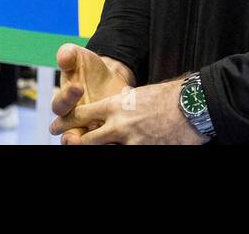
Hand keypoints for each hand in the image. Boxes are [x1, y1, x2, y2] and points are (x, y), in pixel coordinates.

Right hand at [51, 44, 132, 143]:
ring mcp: (90, 129)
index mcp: (64, 102)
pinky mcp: (106, 133)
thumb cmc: (89, 67)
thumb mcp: (78, 56)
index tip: (79, 86)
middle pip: (66, 135)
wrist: (110, 77)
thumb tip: (64, 58)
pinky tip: (117, 140)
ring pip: (85, 144)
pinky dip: (110, 143)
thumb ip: (68, 54)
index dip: (67, 97)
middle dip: (70, 137)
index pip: (59, 105)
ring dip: (90, 144)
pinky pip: (104, 143)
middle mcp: (73, 121)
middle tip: (77, 135)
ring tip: (101, 139)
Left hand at [51, 75, 205, 144]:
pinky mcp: (144, 151)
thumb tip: (114, 112)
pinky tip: (122, 148)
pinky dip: (120, 151)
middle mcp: (118, 125)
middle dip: (76, 142)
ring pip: (102, 150)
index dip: (66, 122)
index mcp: (115, 106)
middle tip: (67, 143)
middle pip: (86, 139)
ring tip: (89, 145)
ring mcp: (131, 141)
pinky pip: (124, 154)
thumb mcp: (139, 95)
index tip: (55, 126)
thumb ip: (122, 105)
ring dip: (97, 148)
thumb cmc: (168, 96)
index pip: (81, 114)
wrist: (193, 106)